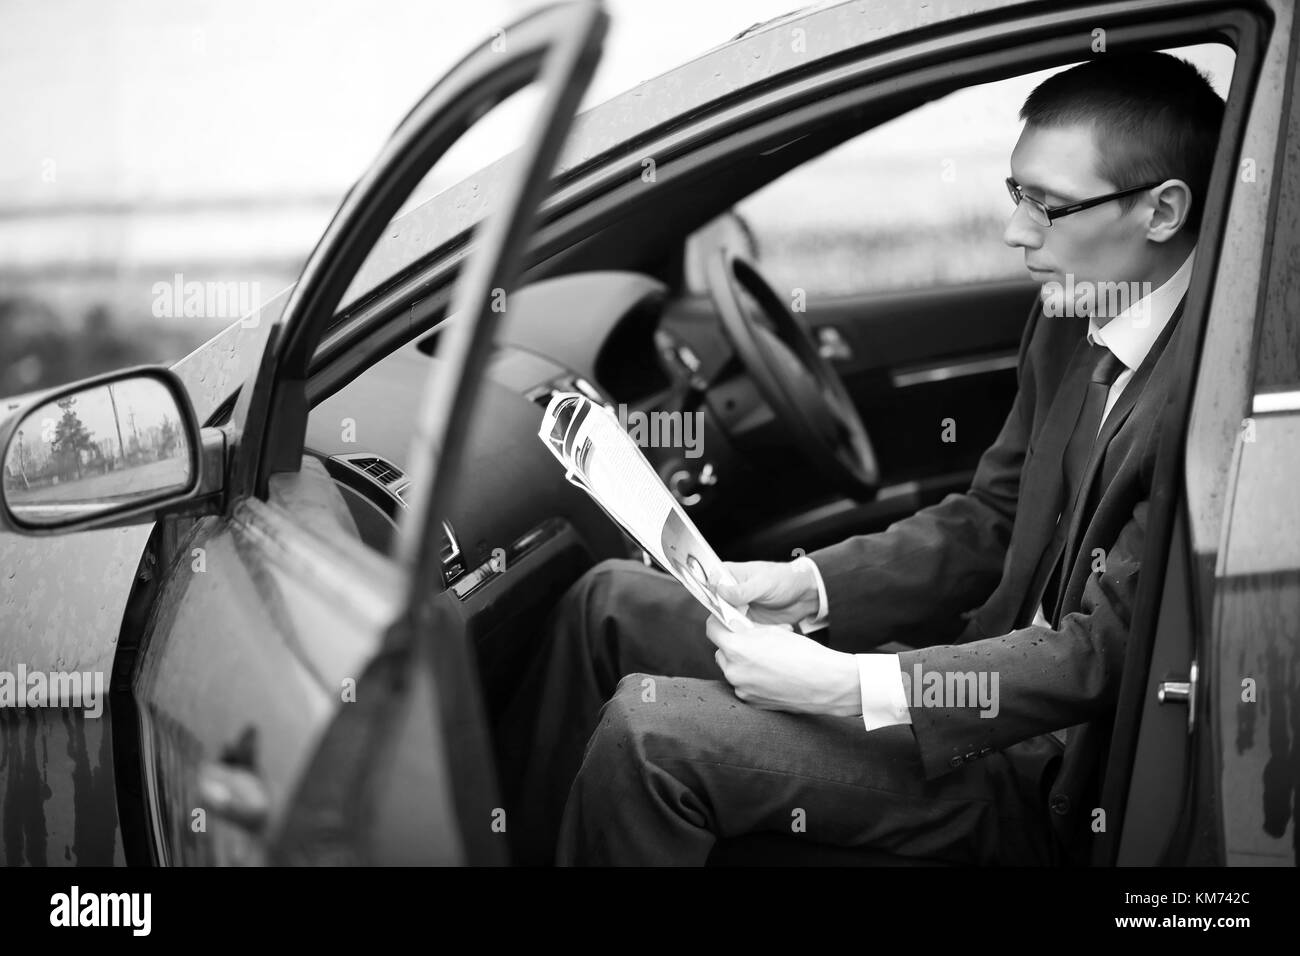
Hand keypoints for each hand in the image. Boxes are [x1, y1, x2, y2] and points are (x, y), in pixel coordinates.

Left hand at [705, 616, 860, 716]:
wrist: (825, 683)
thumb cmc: (803, 653)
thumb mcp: (774, 631)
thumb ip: (748, 629)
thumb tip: (738, 627)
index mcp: (736, 648)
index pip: (712, 630)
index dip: (719, 622)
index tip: (726, 621)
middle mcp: (734, 671)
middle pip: (721, 652)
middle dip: (732, 644)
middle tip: (751, 640)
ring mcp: (742, 690)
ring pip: (733, 670)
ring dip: (742, 663)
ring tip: (767, 659)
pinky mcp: (752, 703)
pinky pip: (744, 686)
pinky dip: (752, 679)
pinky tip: (772, 675)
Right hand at [714, 559, 819, 626]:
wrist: (805, 595)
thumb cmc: (785, 579)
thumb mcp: (764, 583)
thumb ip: (742, 589)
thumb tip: (719, 590)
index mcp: (729, 574)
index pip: (708, 583)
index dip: (708, 595)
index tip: (719, 606)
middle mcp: (729, 592)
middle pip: (714, 606)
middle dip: (724, 616)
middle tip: (741, 621)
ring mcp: (737, 608)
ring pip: (725, 622)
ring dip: (736, 628)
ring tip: (755, 627)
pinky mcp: (746, 623)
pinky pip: (739, 632)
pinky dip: (747, 635)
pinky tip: (761, 633)